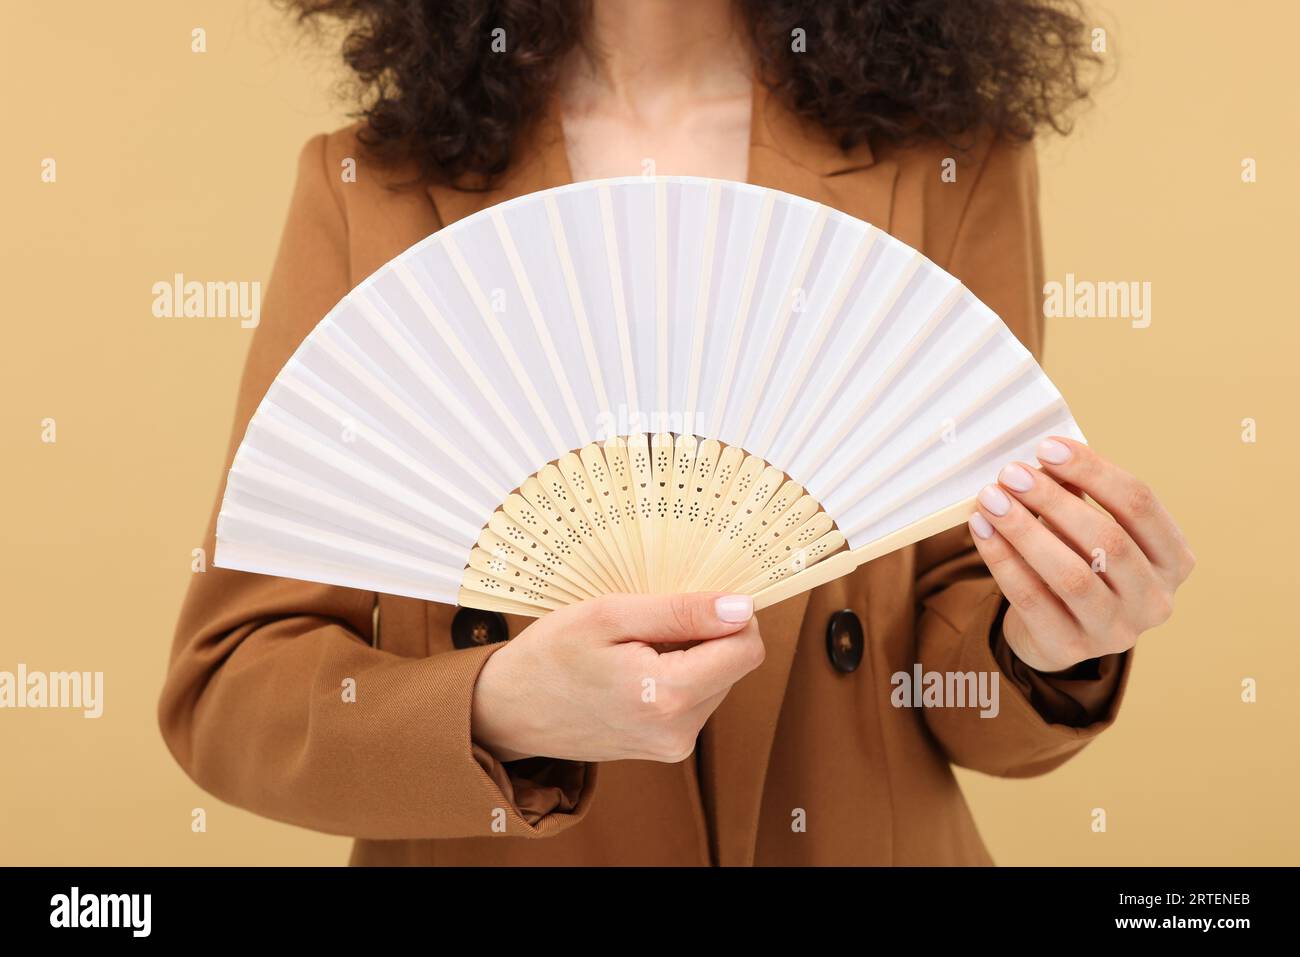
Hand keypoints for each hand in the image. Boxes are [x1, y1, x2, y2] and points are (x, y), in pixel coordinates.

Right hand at [471, 592, 763, 763]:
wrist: (508, 710)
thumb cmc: (550, 655)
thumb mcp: (610, 615)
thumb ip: (681, 613)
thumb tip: (741, 609)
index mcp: (668, 696)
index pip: (747, 649)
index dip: (732, 616)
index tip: (694, 599)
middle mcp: (679, 731)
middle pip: (733, 665)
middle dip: (704, 636)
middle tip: (647, 625)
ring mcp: (673, 746)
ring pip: (716, 681)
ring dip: (689, 656)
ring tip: (633, 649)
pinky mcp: (666, 748)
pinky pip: (695, 699)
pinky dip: (675, 675)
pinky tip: (633, 670)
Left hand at [968, 437, 1194, 673]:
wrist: (1054, 631)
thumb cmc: (1078, 563)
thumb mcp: (1087, 529)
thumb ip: (1076, 494)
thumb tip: (1045, 460)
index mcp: (1174, 559)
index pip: (1140, 504)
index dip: (1093, 471)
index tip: (1047, 447)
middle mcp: (1155, 600)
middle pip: (1107, 540)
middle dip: (1053, 500)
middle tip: (1012, 474)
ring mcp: (1116, 631)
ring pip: (1071, 575)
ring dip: (1025, 530)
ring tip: (991, 498)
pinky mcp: (1070, 649)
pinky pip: (1032, 599)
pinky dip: (1003, 560)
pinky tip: (981, 530)